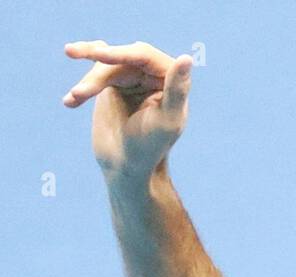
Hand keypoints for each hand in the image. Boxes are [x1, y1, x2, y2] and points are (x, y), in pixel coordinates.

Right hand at [62, 40, 191, 183]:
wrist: (126, 166)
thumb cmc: (150, 147)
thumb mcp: (166, 120)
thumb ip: (176, 89)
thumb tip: (186, 58)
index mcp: (170, 79)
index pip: (145, 55)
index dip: (121, 53)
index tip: (99, 55)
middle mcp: (153, 75)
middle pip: (120, 60)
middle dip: (99, 74)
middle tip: (78, 86)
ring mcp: (131, 78)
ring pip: (104, 67)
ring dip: (88, 84)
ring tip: (75, 100)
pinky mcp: (112, 84)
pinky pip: (94, 71)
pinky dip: (82, 83)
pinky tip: (71, 100)